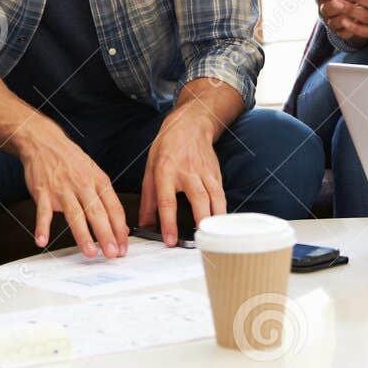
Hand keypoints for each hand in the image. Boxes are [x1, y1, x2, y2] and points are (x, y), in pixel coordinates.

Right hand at [15, 122, 128, 258]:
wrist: (44, 141)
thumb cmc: (70, 160)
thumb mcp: (94, 174)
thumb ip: (107, 200)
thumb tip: (121, 227)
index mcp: (98, 181)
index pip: (114, 207)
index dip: (120, 229)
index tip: (123, 247)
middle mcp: (82, 185)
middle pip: (97, 213)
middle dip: (106, 235)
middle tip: (112, 253)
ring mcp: (62, 189)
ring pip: (74, 214)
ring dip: (82, 235)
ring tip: (89, 252)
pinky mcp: (43, 192)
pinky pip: (43, 212)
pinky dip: (41, 227)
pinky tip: (42, 240)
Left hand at [138, 104, 225, 245]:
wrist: (190, 126)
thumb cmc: (167, 148)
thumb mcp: (149, 169)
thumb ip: (148, 200)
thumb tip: (145, 224)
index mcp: (166, 171)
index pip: (167, 200)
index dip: (169, 222)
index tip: (170, 241)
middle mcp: (187, 172)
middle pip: (198, 199)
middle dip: (201, 221)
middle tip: (200, 240)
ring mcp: (205, 172)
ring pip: (215, 197)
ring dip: (216, 218)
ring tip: (214, 236)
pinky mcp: (216, 174)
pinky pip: (221, 195)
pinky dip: (222, 210)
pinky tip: (220, 223)